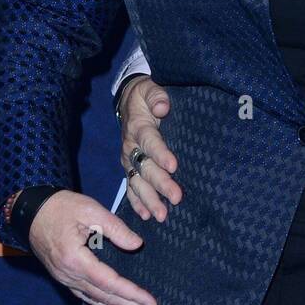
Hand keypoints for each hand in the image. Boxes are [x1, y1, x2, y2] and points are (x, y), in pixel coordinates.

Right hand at [29, 189, 163, 304]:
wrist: (30, 212)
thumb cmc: (60, 207)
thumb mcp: (90, 210)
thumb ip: (115, 228)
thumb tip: (137, 245)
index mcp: (75, 259)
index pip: (109, 282)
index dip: (131, 294)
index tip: (151, 302)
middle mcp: (69, 274)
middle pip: (106, 296)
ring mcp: (64, 278)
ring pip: (97, 298)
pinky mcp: (63, 276)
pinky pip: (86, 295)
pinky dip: (103, 304)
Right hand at [118, 77, 181, 220]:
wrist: (129, 101)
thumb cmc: (145, 96)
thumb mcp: (150, 89)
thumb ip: (157, 96)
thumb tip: (162, 106)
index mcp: (138, 127)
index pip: (150, 142)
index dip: (161, 154)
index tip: (173, 166)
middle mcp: (131, 147)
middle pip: (145, 168)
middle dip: (160, 184)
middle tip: (176, 198)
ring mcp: (128, 160)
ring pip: (138, 182)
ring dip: (149, 200)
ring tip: (161, 215)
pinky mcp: (129, 168)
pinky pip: (131, 187)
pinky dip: (137, 203)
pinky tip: (146, 216)